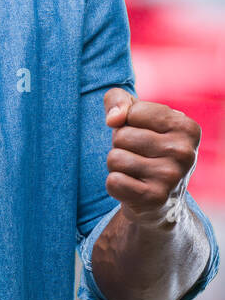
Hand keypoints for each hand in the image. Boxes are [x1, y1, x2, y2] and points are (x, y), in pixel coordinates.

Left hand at [104, 88, 200, 225]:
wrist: (160, 199)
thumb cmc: (144, 147)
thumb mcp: (135, 115)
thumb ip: (118, 99)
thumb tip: (113, 119)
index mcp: (187, 127)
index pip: (133, 112)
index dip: (127, 123)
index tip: (144, 135)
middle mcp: (185, 152)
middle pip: (121, 136)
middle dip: (120, 145)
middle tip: (139, 156)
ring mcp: (172, 177)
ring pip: (115, 158)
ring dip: (116, 164)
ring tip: (136, 171)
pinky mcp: (155, 198)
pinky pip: (113, 182)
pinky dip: (115, 184)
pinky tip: (133, 187)